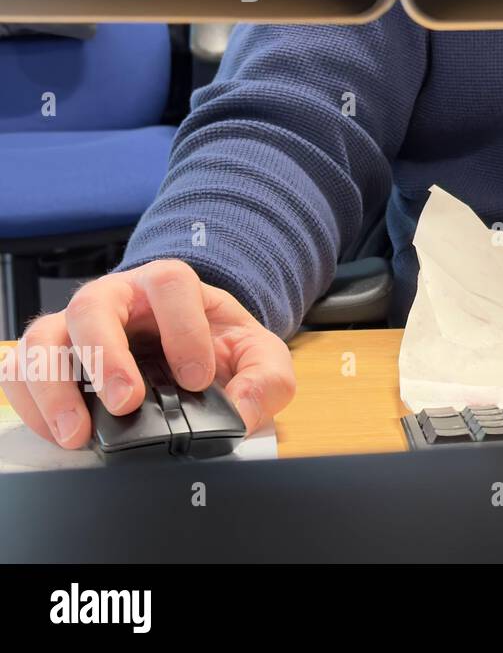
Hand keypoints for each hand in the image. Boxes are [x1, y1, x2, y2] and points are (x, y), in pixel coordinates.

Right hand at [0, 259, 294, 448]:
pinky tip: (61, 433)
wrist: (192, 354)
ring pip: (45, 339)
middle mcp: (117, 297)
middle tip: (126, 403)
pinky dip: (31, 404)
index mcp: (171, 286)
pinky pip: (20, 372)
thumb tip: (241, 411)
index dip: (183, 329)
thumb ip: (264, 380)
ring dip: (55, 386)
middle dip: (106, 356)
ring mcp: (77, 326)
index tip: (197, 378)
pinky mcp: (51, 359)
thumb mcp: (259, 358)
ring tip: (78, 432)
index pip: (170, 285)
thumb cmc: (219, 347)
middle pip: (92, 306)